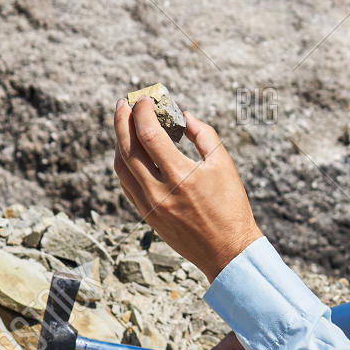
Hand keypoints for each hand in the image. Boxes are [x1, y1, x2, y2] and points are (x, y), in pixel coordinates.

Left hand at [112, 99, 263, 279]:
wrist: (228, 250)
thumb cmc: (231, 205)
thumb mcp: (223, 165)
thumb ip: (203, 135)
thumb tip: (183, 115)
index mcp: (181, 176)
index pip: (149, 135)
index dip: (142, 112)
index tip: (144, 99)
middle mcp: (160, 191)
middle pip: (127, 149)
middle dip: (122, 121)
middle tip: (123, 103)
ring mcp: (150, 206)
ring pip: (121, 168)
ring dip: (119, 142)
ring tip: (124, 124)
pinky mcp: (147, 215)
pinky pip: (126, 184)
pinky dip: (124, 163)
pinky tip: (130, 151)